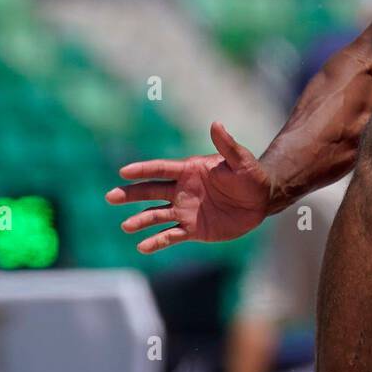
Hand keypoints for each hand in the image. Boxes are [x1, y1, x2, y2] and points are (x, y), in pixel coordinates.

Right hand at [105, 122, 271, 253]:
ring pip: (156, 215)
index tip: (124, 172)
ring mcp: (185, 210)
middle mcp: (182, 190)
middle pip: (151, 191)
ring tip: (126, 226)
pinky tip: (142, 247)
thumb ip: (227, 145)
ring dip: (141, 220)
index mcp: (190, 171)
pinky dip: (156, 241)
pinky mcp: (192, 229)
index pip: (161, 169)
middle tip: (110, 197)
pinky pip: (170, 235)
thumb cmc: (251, 176)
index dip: (143, 170)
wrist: (260, 201)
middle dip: (131, 194)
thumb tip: (216, 124)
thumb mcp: (241, 161)